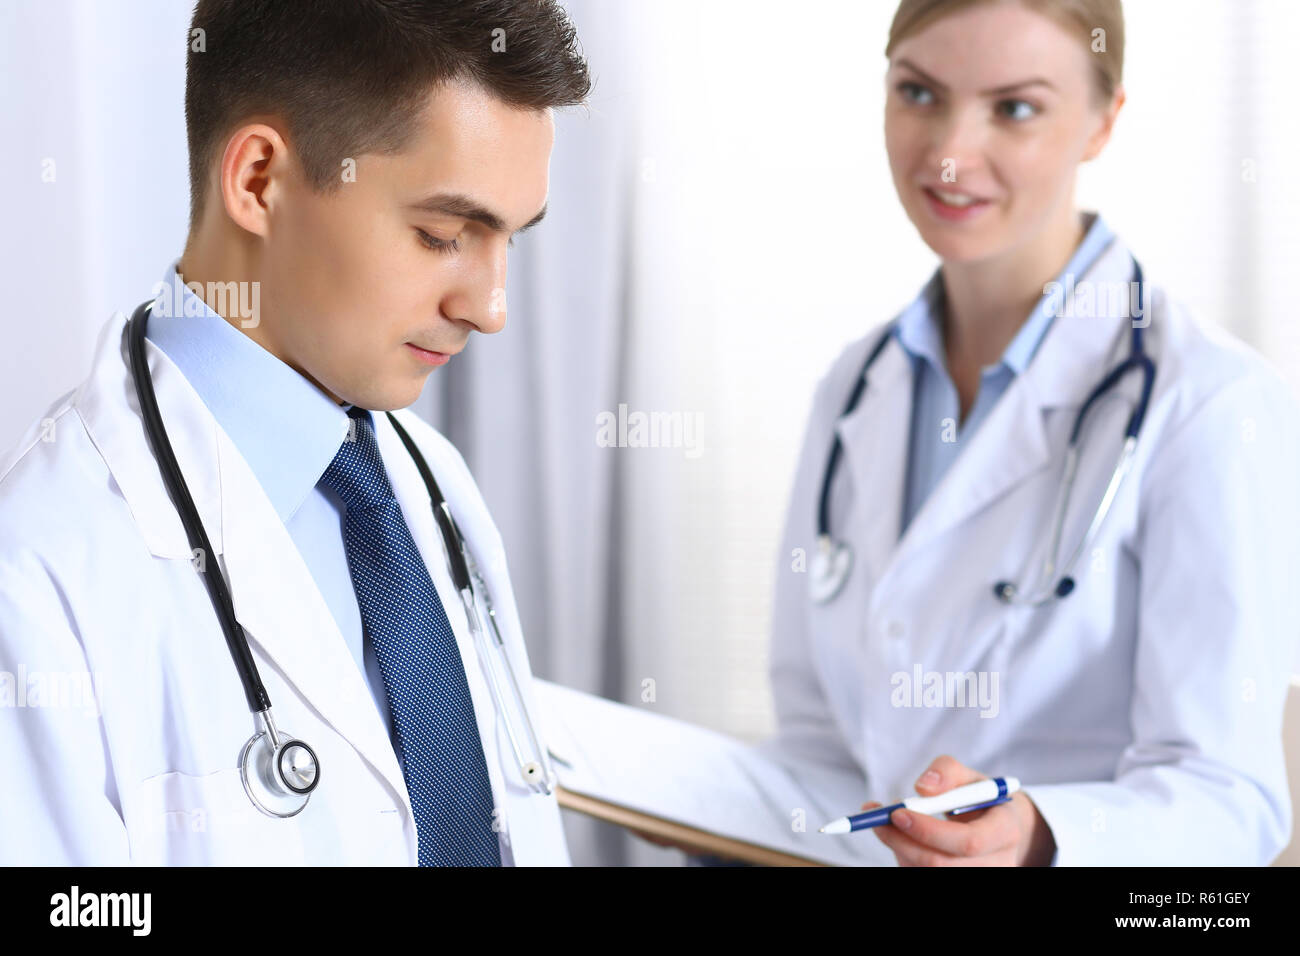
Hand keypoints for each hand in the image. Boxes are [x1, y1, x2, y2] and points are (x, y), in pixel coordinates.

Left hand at [864, 755, 1054, 865]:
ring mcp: (980, 876)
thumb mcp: (969, 777)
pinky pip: (920, 874)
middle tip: (877, 819)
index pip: (968, 841)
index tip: (897, 812)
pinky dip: (903, 857)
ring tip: (891, 823)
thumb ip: (947, 772)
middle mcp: (997, 863)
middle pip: (942, 865)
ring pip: (926, 872)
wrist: (994, 828)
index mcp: (1005, 832)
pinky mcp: (959, 881)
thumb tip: (922, 787)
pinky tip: (902, 839)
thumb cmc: (979, 798)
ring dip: (899, 848)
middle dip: (902, 841)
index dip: (928, 830)